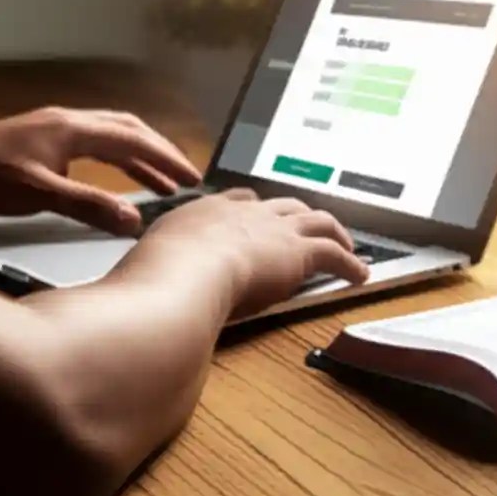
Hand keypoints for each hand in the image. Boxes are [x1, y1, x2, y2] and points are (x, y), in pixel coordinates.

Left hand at [0, 107, 202, 234]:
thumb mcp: (40, 196)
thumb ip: (89, 206)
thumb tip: (134, 220)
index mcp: (72, 128)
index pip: (133, 139)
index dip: (166, 159)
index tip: (193, 179)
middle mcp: (67, 122)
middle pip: (128, 130)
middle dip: (160, 153)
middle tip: (186, 178)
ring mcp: (53, 130)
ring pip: (111, 137)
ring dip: (140, 158)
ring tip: (162, 184)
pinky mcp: (42, 144)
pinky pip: (93, 147)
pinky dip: (116, 162)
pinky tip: (117, 181)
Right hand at [121, 189, 369, 318]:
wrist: (184, 274)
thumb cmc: (157, 277)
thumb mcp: (148, 267)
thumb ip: (153, 274)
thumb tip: (137, 293)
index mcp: (204, 212)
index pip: (237, 202)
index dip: (253, 210)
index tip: (259, 216)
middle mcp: (243, 213)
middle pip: (282, 205)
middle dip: (298, 214)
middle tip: (308, 226)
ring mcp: (273, 228)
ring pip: (316, 220)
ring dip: (335, 233)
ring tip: (347, 246)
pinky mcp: (298, 250)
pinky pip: (333, 251)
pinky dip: (350, 263)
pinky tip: (359, 275)